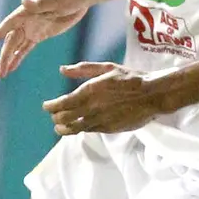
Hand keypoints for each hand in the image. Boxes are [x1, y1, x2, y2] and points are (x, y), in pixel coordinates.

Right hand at [0, 0, 93, 77]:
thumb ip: (39, 3)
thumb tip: (24, 1)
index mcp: (27, 11)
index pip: (8, 25)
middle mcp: (26, 20)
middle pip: (11, 42)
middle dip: (3, 58)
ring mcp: (32, 28)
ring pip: (16, 47)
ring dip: (7, 60)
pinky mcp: (41, 34)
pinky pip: (26, 48)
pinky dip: (18, 58)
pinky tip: (11, 68)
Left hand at [43, 62, 165, 134]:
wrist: (152, 95)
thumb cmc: (130, 78)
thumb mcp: (106, 68)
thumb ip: (83, 69)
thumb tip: (62, 69)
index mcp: (89, 91)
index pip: (62, 104)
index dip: (50, 107)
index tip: (46, 106)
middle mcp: (91, 108)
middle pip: (64, 118)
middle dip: (55, 117)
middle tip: (53, 115)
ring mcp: (99, 120)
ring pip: (74, 129)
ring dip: (63, 128)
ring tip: (59, 127)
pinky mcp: (108, 129)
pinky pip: (88, 131)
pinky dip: (79, 129)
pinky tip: (78, 126)